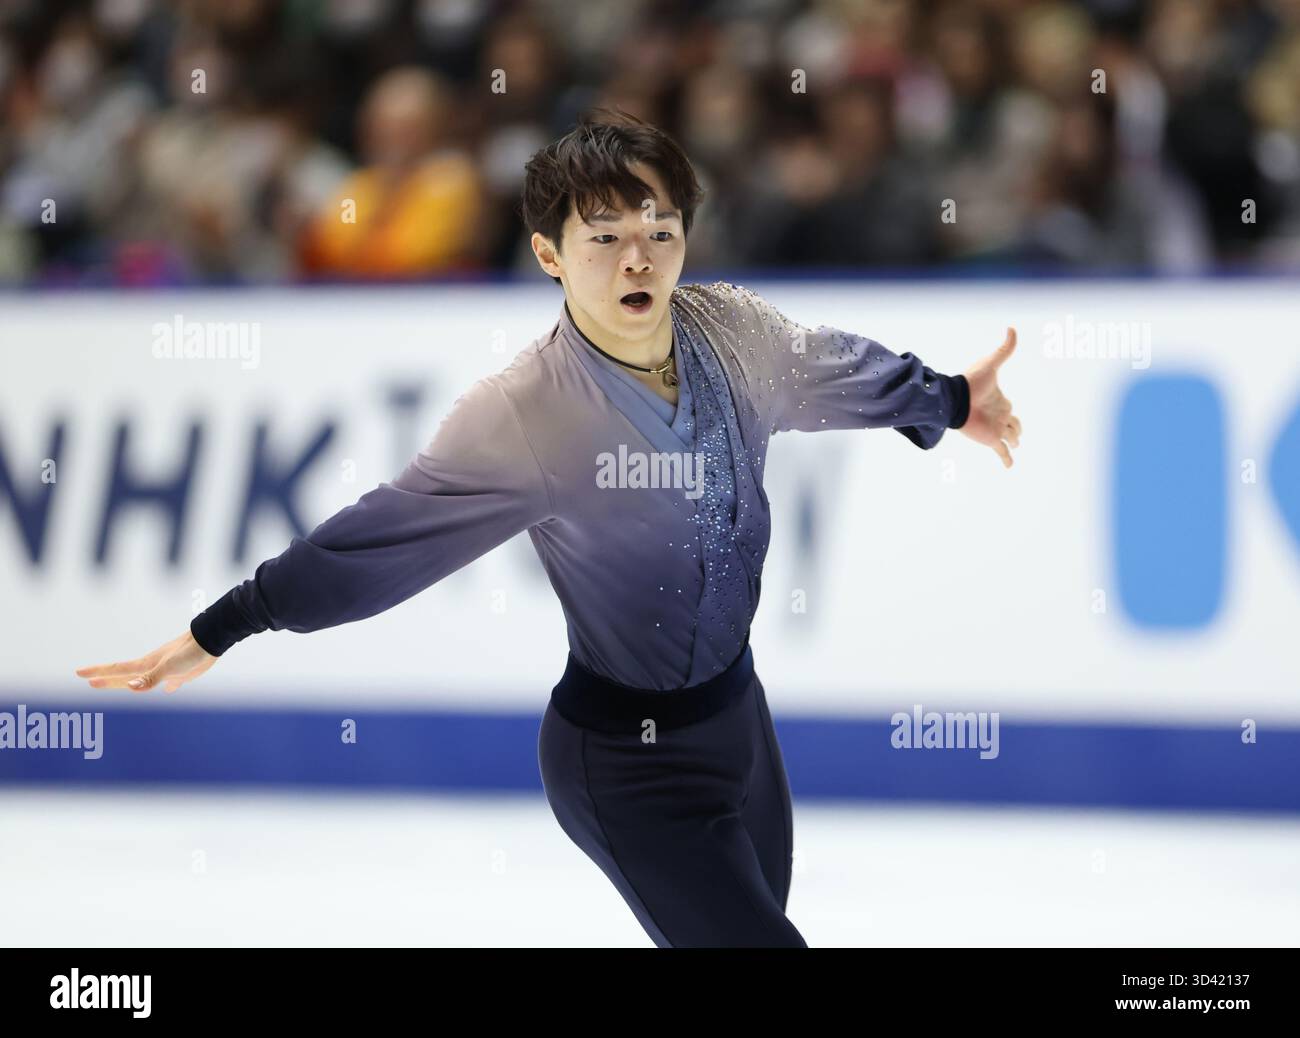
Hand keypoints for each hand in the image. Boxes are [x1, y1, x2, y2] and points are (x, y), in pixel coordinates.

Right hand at [75, 630, 218, 692]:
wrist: (211, 641)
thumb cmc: (190, 652)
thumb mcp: (169, 667)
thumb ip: (150, 678)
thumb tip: (130, 686)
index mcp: (146, 664)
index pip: (117, 670)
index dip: (98, 673)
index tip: (79, 673)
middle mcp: (153, 666)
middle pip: (125, 675)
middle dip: (107, 679)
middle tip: (89, 682)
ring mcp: (167, 669)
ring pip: (144, 678)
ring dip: (131, 683)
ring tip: (122, 686)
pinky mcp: (182, 673)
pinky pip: (169, 681)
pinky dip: (166, 686)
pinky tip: (168, 689)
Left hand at [959, 327, 1021, 467]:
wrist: (954, 400)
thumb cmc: (971, 382)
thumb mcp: (991, 364)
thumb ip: (1003, 349)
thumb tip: (1012, 328)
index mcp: (1000, 399)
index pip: (1010, 406)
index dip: (1010, 407)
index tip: (1008, 407)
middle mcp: (999, 415)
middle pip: (1013, 423)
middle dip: (1016, 427)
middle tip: (1018, 433)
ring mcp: (996, 428)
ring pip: (1011, 437)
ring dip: (1014, 441)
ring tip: (1015, 445)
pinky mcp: (991, 439)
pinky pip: (1002, 451)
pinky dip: (1007, 459)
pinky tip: (1009, 466)